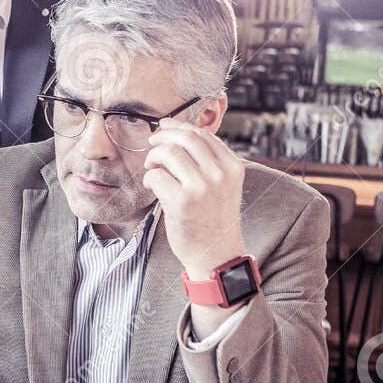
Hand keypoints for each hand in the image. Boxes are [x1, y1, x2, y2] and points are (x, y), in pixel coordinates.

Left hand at [141, 121, 247, 278]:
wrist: (216, 255)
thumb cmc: (214, 218)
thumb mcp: (223, 185)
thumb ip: (209, 161)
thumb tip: (178, 132)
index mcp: (233, 166)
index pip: (202, 134)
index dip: (178, 126)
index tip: (164, 127)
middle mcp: (220, 174)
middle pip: (184, 138)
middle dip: (162, 137)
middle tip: (151, 143)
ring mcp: (201, 188)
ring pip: (168, 153)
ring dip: (153, 158)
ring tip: (152, 168)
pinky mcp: (181, 202)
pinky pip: (156, 175)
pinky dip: (149, 178)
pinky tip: (152, 186)